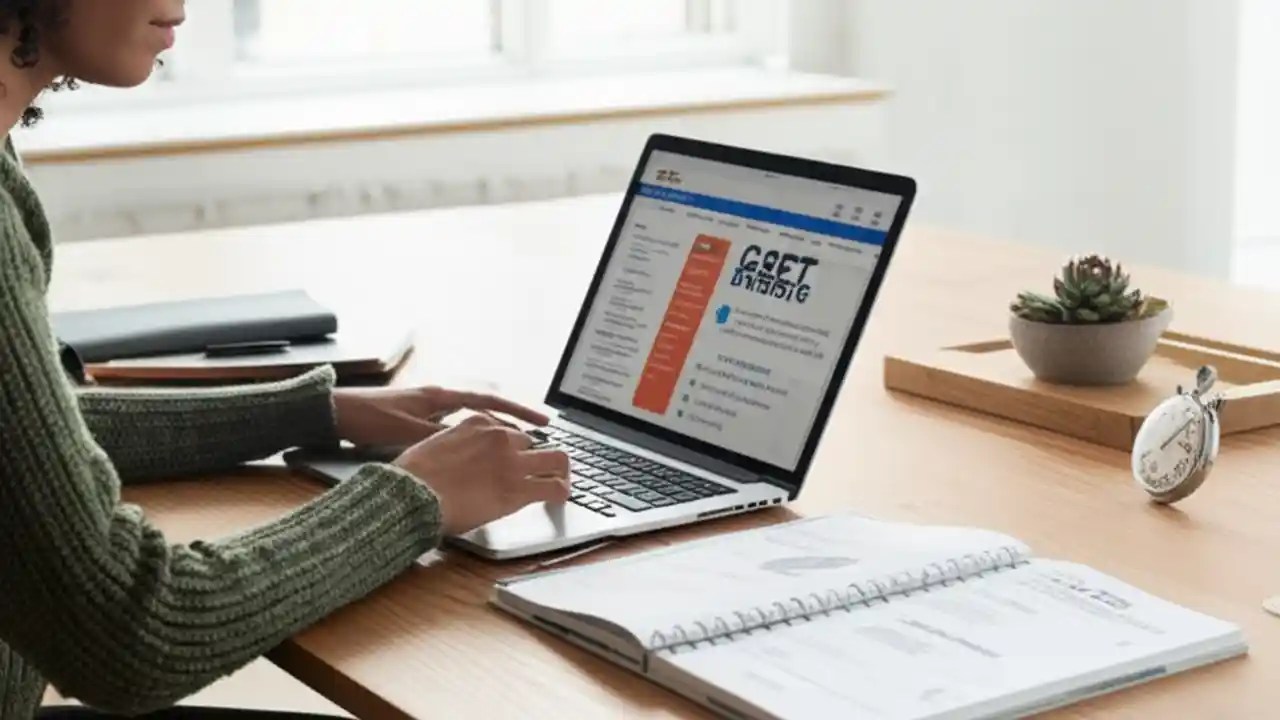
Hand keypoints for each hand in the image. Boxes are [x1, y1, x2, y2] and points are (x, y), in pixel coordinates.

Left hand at [333, 385, 549, 448]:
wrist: (336, 413)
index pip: (490, 400)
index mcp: (440, 397)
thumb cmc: (369, 419)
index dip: (518, 412)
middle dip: (512, 422)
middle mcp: (438, 399)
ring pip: (471, 419)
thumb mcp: (409, 431)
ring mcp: (427, 409)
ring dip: (493, 431)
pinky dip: (471, 438)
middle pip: (486, 408)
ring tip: (514, 448)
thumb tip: (478, 442)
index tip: (543, 423)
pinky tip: (475, 454)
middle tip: (538, 436)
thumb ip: (442, 436)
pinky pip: (454, 428)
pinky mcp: (416, 420)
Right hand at [394, 414, 569, 534]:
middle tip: (541, 470)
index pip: (507, 431)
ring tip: (559, 483)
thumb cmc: (413, 477)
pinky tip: (561, 498)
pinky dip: (562, 492)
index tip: (512, 458)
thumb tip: (460, 463)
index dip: (511, 448)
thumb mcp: (435, 446)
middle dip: (537, 457)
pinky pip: (554, 486)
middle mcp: (499, 436)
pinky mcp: (519, 487)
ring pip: (556, 459)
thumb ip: (456, 447)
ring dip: (559, 471)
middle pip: (533, 442)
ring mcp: (512, 461)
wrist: (412, 495)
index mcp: (477, 423)